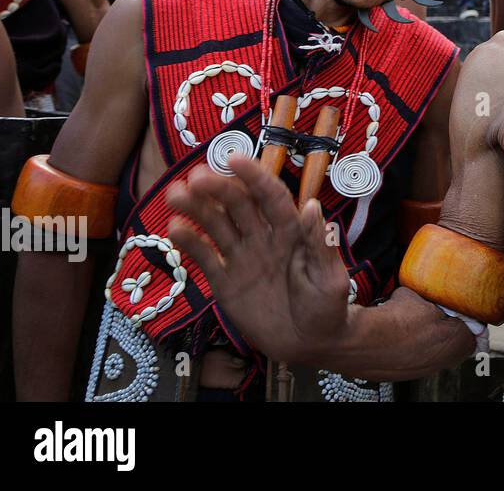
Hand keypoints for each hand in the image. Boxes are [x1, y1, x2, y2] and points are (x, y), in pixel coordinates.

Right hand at [167, 156, 350, 364]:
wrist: (309, 344)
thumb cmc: (327, 308)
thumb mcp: (329, 278)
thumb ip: (319, 245)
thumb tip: (311, 205)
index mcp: (291, 232)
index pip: (271, 197)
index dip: (254, 177)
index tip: (234, 159)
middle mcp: (264, 238)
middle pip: (238, 206)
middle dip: (218, 189)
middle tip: (194, 178)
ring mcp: (243, 257)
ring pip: (217, 226)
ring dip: (197, 209)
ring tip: (175, 196)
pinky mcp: (225, 280)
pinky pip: (206, 257)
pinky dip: (190, 243)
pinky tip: (174, 229)